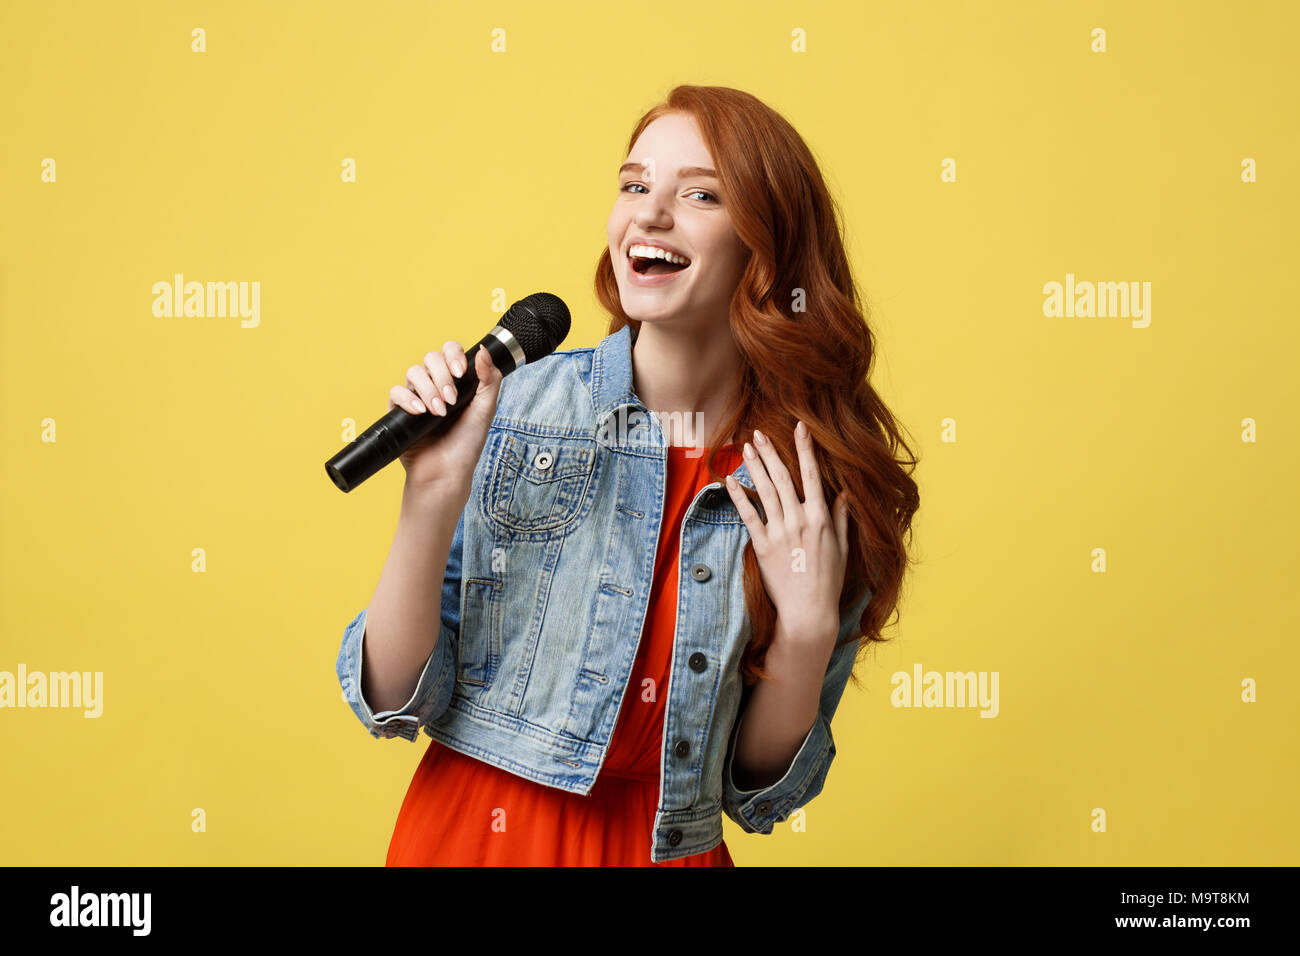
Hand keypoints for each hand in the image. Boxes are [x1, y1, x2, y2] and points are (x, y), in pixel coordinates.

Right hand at [387, 341, 502, 490]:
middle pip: (431, 358)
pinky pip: (396, 391)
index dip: (454, 355)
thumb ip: (489, 379)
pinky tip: (421, 412)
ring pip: (413, 372)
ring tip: (438, 412)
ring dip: (428, 390)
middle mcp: (436, 385)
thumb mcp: (486, 410)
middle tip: (451, 400)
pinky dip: (408, 399)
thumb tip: (484, 351)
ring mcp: (417, 397)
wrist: (446, 473)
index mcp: (457, 381)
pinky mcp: (400, 411)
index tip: (461, 371)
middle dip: (442, 376)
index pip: (450, 352)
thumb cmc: (467, 445)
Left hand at [724, 420, 849, 642]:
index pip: (812, 475)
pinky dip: (739, 497)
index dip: (805, 449)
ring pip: (765, 492)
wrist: (809, 611)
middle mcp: (799, 520)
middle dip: (771, 452)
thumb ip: (841, 519)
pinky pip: (748, 516)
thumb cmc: (828, 581)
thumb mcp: (842, 548)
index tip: (800, 428)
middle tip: (759, 434)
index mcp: (820, 518)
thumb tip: (844, 494)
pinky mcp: (762, 546)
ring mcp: (780, 532)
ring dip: (755, 467)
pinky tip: (730, 480)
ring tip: (745, 448)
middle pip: (783, 478)